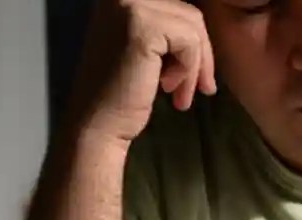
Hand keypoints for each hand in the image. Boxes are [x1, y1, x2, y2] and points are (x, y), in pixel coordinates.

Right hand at [67, 0, 216, 144]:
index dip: (191, 40)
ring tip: (180, 94)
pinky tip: (169, 89)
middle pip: (188, 13)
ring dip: (195, 65)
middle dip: (199, 54)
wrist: (97, 125)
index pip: (176, 8)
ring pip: (192, 26)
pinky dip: (188, 69)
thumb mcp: (147, 49)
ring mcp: (129, 4)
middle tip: (199, 88)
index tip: (192, 74)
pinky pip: (190, 41)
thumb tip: (204, 27)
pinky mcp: (142, 26)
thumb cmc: (122, 93)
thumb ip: (167, 29)